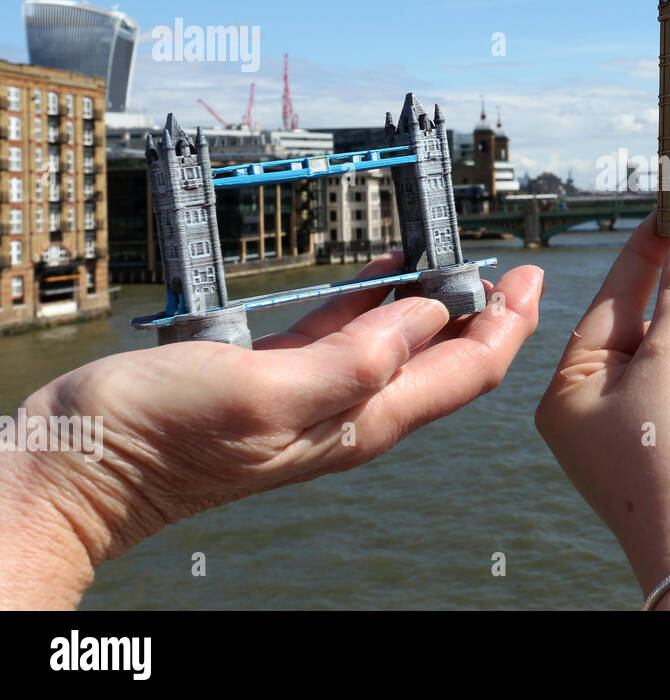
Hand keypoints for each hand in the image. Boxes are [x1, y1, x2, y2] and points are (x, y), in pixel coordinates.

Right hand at [0, 254, 542, 607]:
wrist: (85, 469)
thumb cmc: (164, 439)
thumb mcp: (268, 392)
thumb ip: (355, 360)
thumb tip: (427, 318)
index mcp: (364, 419)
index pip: (466, 372)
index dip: (508, 325)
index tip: (530, 276)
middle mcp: (353, 410)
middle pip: (447, 359)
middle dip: (487, 313)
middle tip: (510, 264)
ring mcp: (319, 393)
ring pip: (404, 341)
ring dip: (437, 299)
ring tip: (459, 254)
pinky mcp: (282, 375)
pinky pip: (351, 330)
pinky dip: (378, 296)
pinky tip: (387, 267)